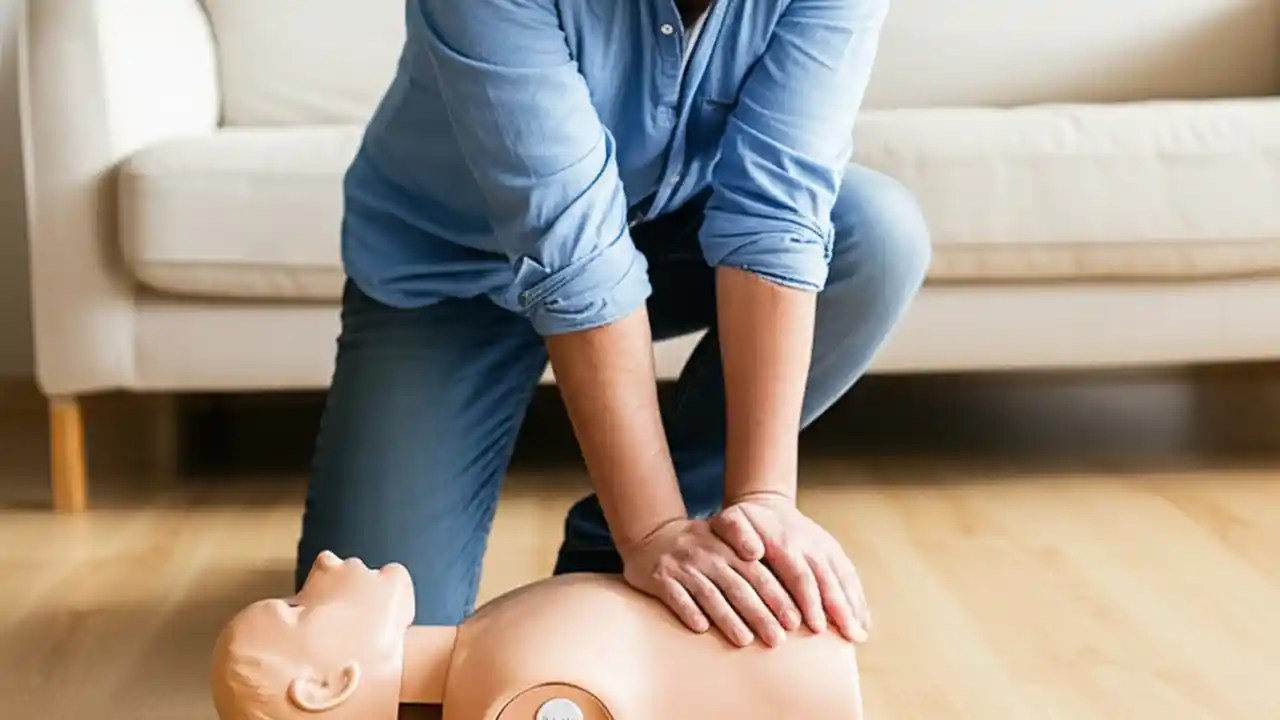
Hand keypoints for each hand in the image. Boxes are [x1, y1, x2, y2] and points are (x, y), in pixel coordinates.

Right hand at [619, 518, 802, 647]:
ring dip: (729, 619)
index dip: (778, 596)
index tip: (795, 621)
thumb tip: (794, 599)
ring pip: (710, 594)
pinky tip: (701, 629)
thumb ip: (753, 563)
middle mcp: (707, 552)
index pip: (759, 572)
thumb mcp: (726, 542)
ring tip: (746, 641)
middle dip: (760, 614)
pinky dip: (689, 611)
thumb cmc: (699, 546)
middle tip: (778, 639)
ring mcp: (683, 565)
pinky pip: (675, 596)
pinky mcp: (659, 577)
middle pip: (738, 586)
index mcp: (728, 544)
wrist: (650, 535)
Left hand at [712, 492, 870, 642]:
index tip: (816, 628)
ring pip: (844, 579)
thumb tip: (752, 552)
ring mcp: (825, 548)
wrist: (765, 505)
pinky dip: (858, 600)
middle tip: (847, 637)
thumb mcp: (730, 521)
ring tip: (858, 636)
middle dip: (838, 609)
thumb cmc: (742, 524)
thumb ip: (736, 533)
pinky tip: (863, 624)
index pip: (800, 574)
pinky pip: (850, 577)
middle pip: (828, 579)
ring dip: (853, 607)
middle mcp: (810, 544)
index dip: (809, 601)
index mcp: (784, 541)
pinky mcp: (834, 553)